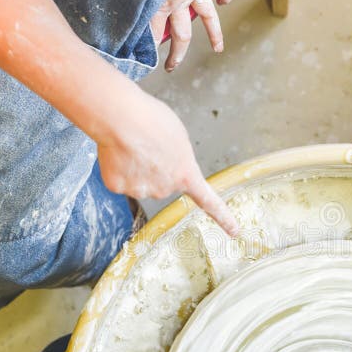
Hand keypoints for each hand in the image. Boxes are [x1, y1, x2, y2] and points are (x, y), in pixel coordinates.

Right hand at [96, 87, 238, 235]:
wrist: (122, 120)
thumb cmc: (152, 121)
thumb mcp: (178, 136)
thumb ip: (178, 157)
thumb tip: (165, 163)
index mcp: (186, 174)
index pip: (208, 201)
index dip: (222, 217)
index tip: (234, 231)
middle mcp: (166, 188)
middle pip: (161, 183)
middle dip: (155, 168)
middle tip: (148, 146)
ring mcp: (142, 190)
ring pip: (139, 182)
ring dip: (135, 167)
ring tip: (132, 145)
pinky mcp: (119, 188)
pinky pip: (119, 179)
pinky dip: (117, 168)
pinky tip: (118, 152)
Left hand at [151, 0, 233, 71]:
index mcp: (161, 3)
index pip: (155, 33)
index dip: (150, 49)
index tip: (147, 62)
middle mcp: (179, 1)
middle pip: (182, 35)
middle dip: (177, 54)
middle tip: (172, 67)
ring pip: (207, 16)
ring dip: (214, 34)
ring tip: (218, 49)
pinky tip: (225, 1)